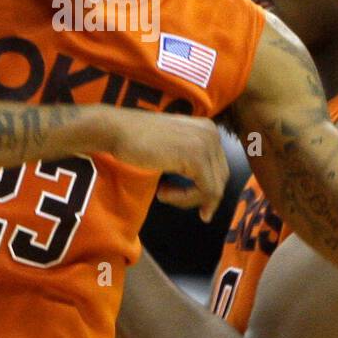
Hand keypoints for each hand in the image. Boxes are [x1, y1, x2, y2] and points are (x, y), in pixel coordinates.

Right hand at [98, 109, 228, 221]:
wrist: (116, 130)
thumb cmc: (136, 140)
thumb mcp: (172, 148)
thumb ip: (190, 161)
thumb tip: (208, 197)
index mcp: (207, 128)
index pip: (219, 167)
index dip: (208, 191)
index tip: (199, 209)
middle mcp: (212, 133)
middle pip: (221, 178)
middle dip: (201, 196)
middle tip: (174, 200)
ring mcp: (206, 144)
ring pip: (214, 188)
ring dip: (188, 198)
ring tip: (163, 193)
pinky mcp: (197, 158)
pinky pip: (205, 191)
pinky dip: (184, 198)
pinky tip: (162, 192)